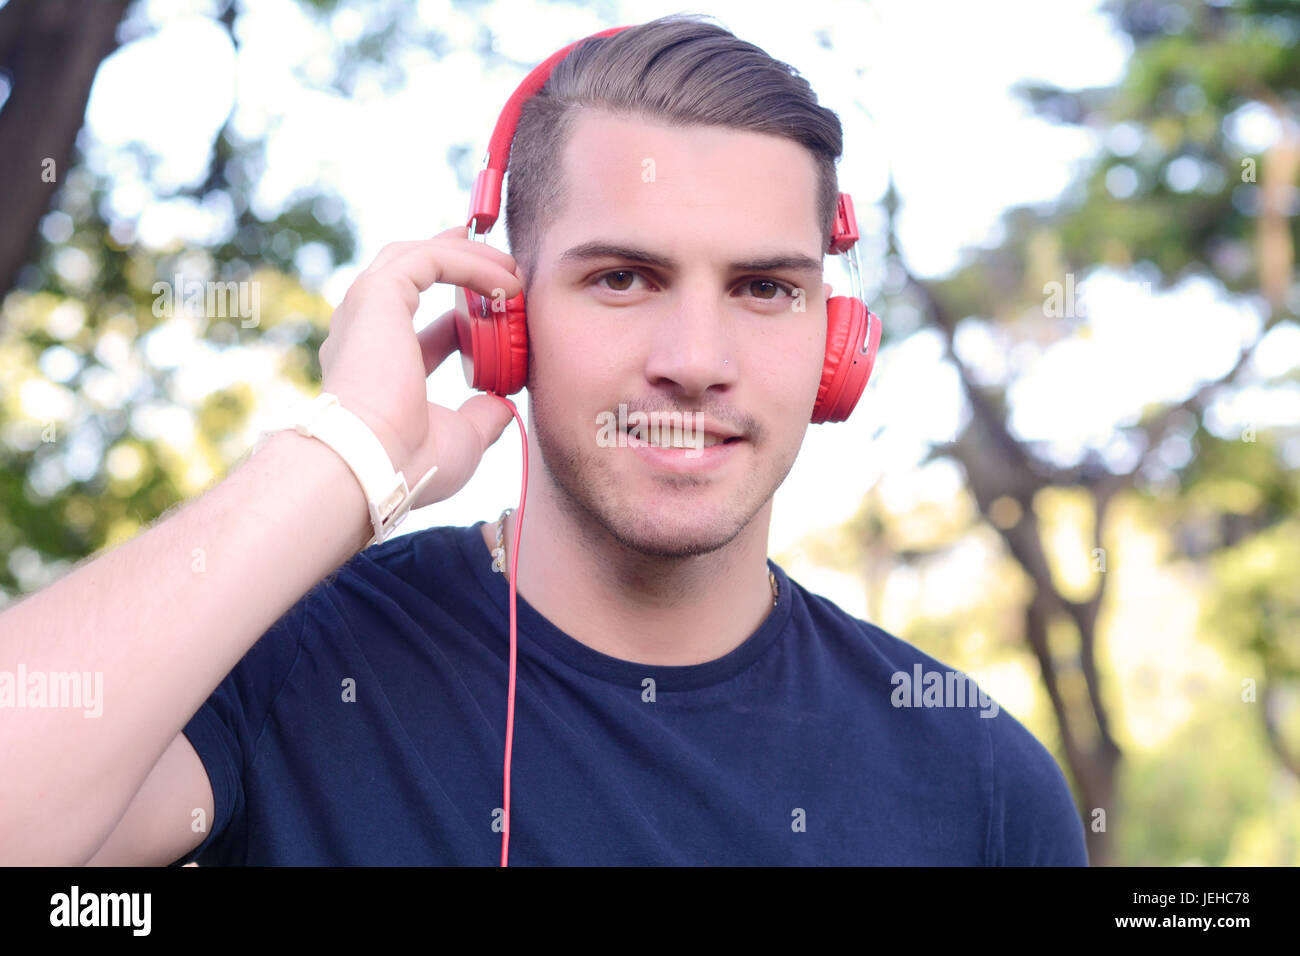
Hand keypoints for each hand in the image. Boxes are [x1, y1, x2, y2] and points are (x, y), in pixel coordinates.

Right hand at [317, 226, 523, 508]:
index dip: (460, 320)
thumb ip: (481, 416)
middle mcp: (363, 333)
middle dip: (455, 260)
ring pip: (418, 257)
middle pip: (408, 275)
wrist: (374, 463)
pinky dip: (470, 261)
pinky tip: (506, 280)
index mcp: (376, 368)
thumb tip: (503, 406)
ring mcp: (365, 310)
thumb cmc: (410, 462)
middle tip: (498, 260)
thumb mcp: (461, 439)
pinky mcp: (377, 293)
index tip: (498, 314)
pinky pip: (430, 259)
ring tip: (512, 268)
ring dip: (469, 257)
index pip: (419, 331)